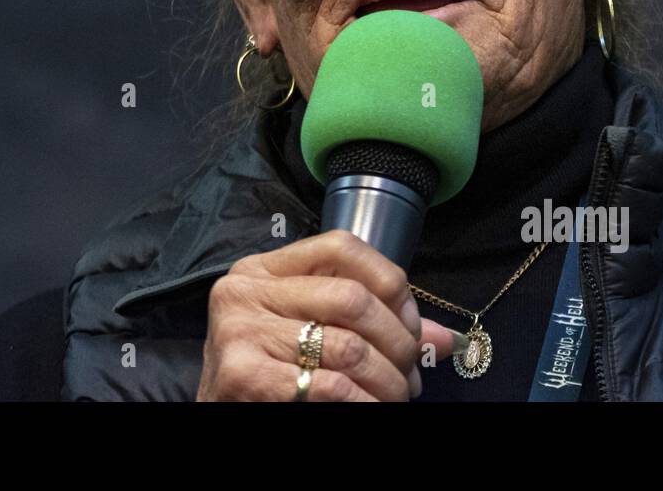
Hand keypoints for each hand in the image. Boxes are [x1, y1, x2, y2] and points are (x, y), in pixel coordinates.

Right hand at [196, 230, 459, 400]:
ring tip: (397, 396)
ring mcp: (239, 332)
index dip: (389, 280)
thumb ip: (368, 324)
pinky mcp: (242, 375)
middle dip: (397, 340)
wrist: (217, 414)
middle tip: (410, 371)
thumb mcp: (306, 331)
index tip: (410, 321)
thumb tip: (444, 340)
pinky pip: (331, 387)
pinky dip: (365, 402)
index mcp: (261, 269)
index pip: (340, 247)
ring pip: (349, 347)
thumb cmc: (266, 372)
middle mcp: (244, 292)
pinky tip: (371, 407)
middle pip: (352, 298)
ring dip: (388, 380)